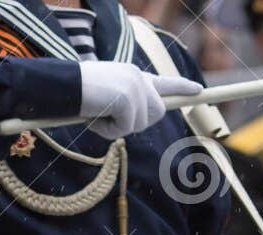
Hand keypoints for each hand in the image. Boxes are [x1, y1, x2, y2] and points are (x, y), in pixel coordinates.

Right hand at [78, 63, 199, 139]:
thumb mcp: (107, 97)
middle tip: (111, 119)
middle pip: (156, 113)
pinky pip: (124, 130)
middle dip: (137, 123)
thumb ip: (126, 105)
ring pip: (141, 124)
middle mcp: (139, 79)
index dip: (182, 87)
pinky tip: (94, 117)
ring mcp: (135, 88)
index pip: (164, 82)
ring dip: (118, 128)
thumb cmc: (78, 95)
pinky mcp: (127, 100)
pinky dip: (107, 131)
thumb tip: (136, 123)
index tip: (199, 90)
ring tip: (98, 115)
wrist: (64, 86)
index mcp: (134, 76)